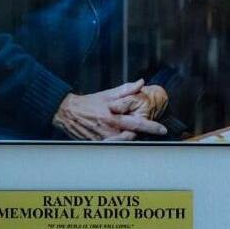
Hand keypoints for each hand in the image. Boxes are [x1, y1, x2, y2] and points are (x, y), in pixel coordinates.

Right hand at [52, 79, 167, 140]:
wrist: (68, 112)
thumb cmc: (89, 102)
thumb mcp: (108, 94)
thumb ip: (126, 90)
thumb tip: (141, 83)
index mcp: (113, 116)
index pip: (137, 123)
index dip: (152, 127)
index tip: (162, 130)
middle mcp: (109, 129)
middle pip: (132, 137)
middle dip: (141, 134)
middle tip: (146, 129)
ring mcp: (103, 138)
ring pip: (123, 143)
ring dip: (129, 138)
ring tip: (130, 131)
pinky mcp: (97, 144)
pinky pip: (112, 146)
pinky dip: (119, 142)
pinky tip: (119, 136)